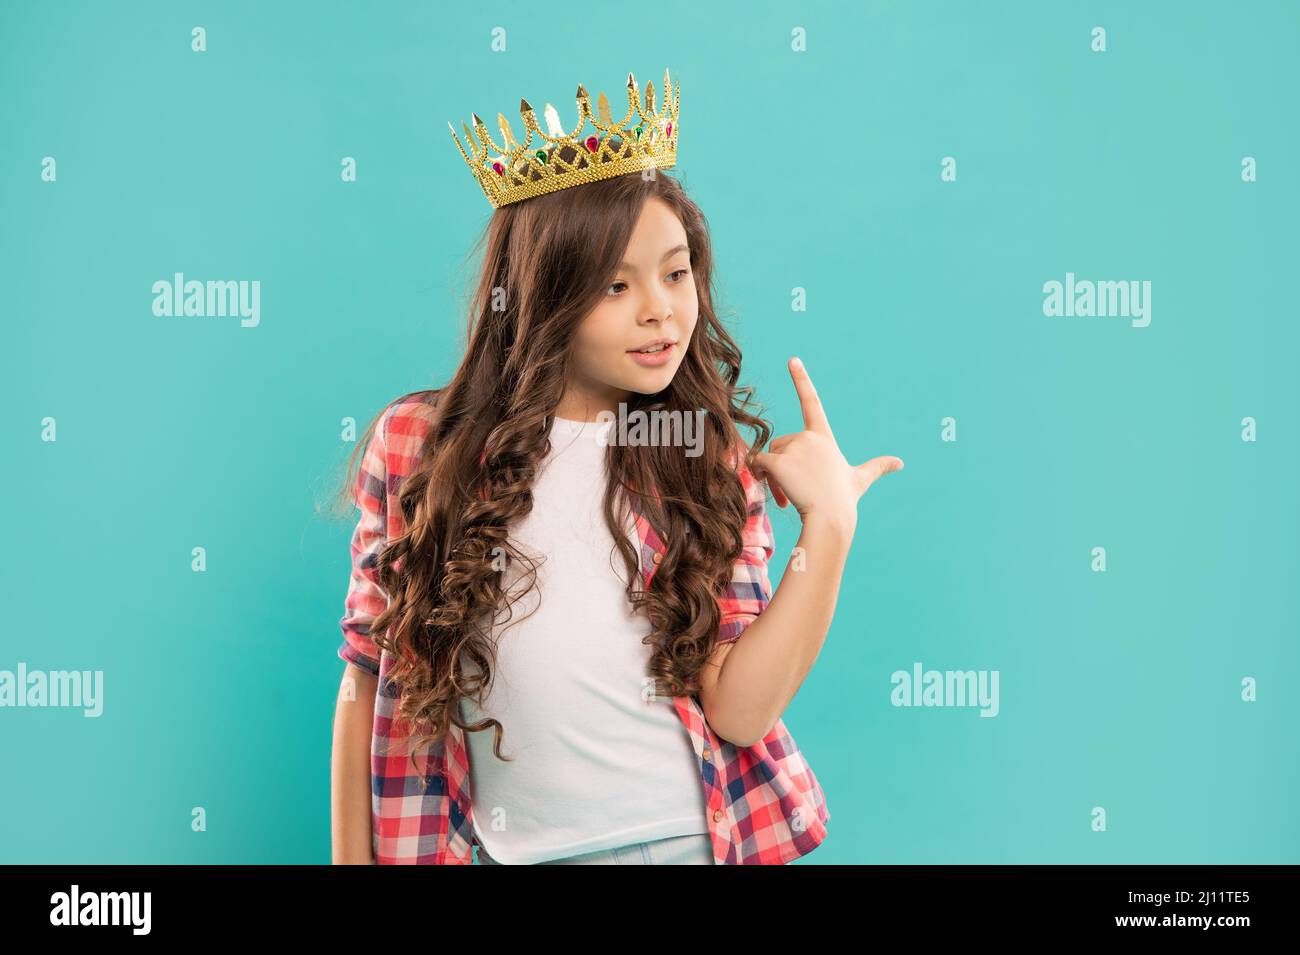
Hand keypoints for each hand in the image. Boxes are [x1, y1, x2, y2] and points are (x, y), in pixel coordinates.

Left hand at [749, 357, 903, 525]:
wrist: (831, 518)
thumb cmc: (844, 500)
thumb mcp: (860, 479)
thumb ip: (877, 467)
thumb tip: (900, 463)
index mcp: (824, 437)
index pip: (812, 402)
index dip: (801, 379)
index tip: (792, 359)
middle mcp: (809, 437)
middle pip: (781, 445)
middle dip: (783, 466)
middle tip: (795, 492)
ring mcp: (794, 448)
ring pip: (770, 457)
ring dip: (773, 477)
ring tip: (790, 498)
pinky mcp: (780, 461)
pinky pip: (759, 464)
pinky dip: (760, 476)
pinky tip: (777, 494)